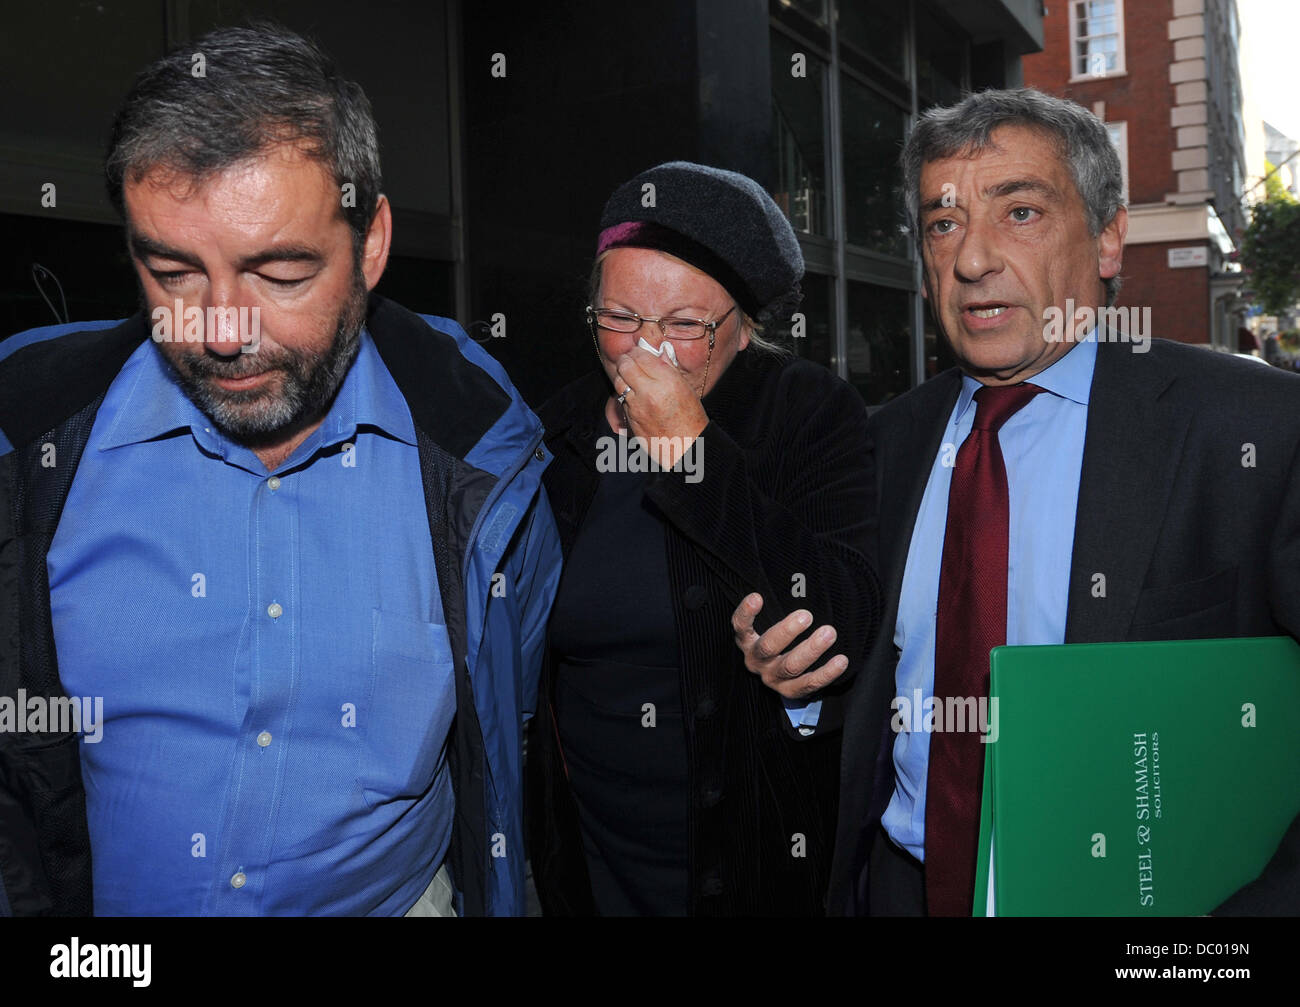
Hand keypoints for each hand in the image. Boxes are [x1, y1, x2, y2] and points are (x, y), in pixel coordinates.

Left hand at [613, 345, 707, 469]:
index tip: (637, 351)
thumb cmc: (690, 418)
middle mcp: (649, 393)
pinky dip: (625, 395)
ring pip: (619, 383)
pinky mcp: (630, 420)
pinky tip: (634, 395)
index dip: (637, 351)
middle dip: (625, 360)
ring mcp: (637, 408)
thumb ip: (670, 368)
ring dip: (622, 377)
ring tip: (629, 375)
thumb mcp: (686, 388)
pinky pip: (622, 401)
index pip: (641, 357)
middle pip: (625, 367)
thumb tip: (659, 352)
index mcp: (666, 382)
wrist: (686, 448)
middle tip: (628, 360)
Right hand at [731, 592, 848, 698]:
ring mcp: (772, 678)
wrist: (779, 672)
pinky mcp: (790, 692)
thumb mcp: (772, 620)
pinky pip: (809, 684)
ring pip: (790, 666)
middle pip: (768, 647)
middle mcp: (756, 660)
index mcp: (747, 641)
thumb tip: (802, 579)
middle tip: (806, 615)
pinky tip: (841, 660)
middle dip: (787, 631)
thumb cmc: (779, 636)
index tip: (757, 597)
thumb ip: (780, 605)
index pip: (740, 626)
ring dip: (811, 649)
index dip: (746, 613)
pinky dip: (826, 673)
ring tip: (829, 633)